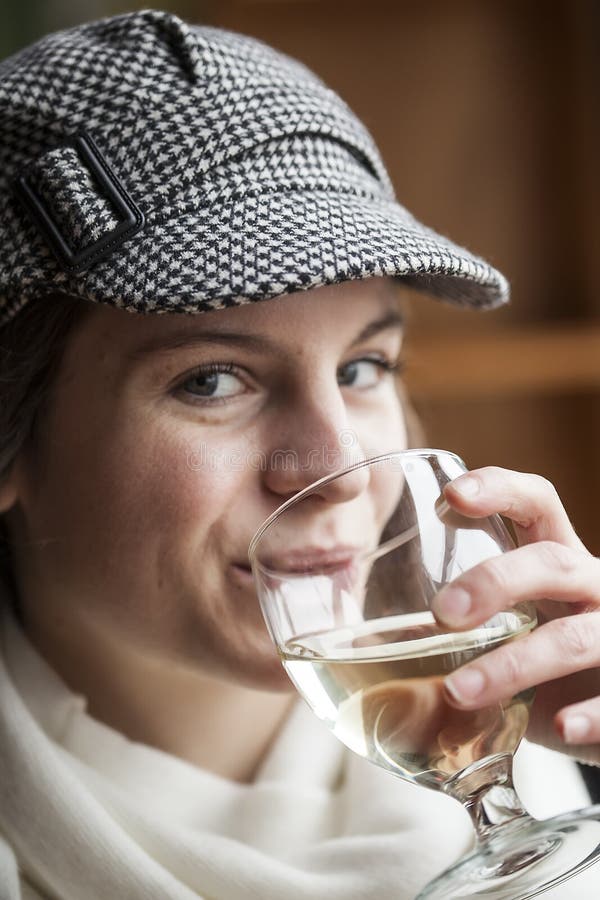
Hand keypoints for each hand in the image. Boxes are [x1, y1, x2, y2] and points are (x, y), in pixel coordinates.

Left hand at [431, 467, 599, 764]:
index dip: (500, 490)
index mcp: (557, 561)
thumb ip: (458, 623)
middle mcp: (591, 588)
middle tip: (442, 612)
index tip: (450, 496)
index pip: (537, 503)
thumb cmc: (543, 664)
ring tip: (458, 691)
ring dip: (513, 663)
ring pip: (572, 637)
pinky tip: (559, 727)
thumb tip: (353, 641)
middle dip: (495, 581)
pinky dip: (589, 713)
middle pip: (551, 563)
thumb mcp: (509, 628)